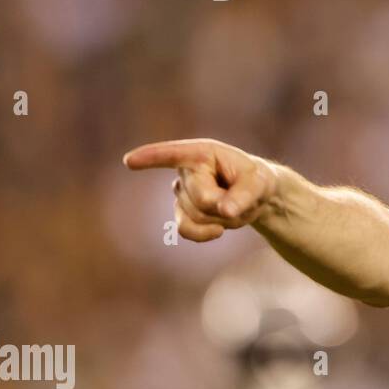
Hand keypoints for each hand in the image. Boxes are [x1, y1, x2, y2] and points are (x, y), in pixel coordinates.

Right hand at [122, 138, 280, 241]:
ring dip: (221, 219)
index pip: (174, 154)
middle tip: (242, 198)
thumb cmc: (256, 182)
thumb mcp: (259, 184)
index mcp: (203, 153)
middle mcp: (186, 170)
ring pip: (196, 216)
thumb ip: (245, 195)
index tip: (129, 161)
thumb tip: (225, 211)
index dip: (152, 157)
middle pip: (201, 198)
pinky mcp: (181, 213)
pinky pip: (186, 230)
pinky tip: (217, 230)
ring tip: (231, 207)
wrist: (253, 198)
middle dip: (225, 204)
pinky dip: (204, 234)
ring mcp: (181, 192)